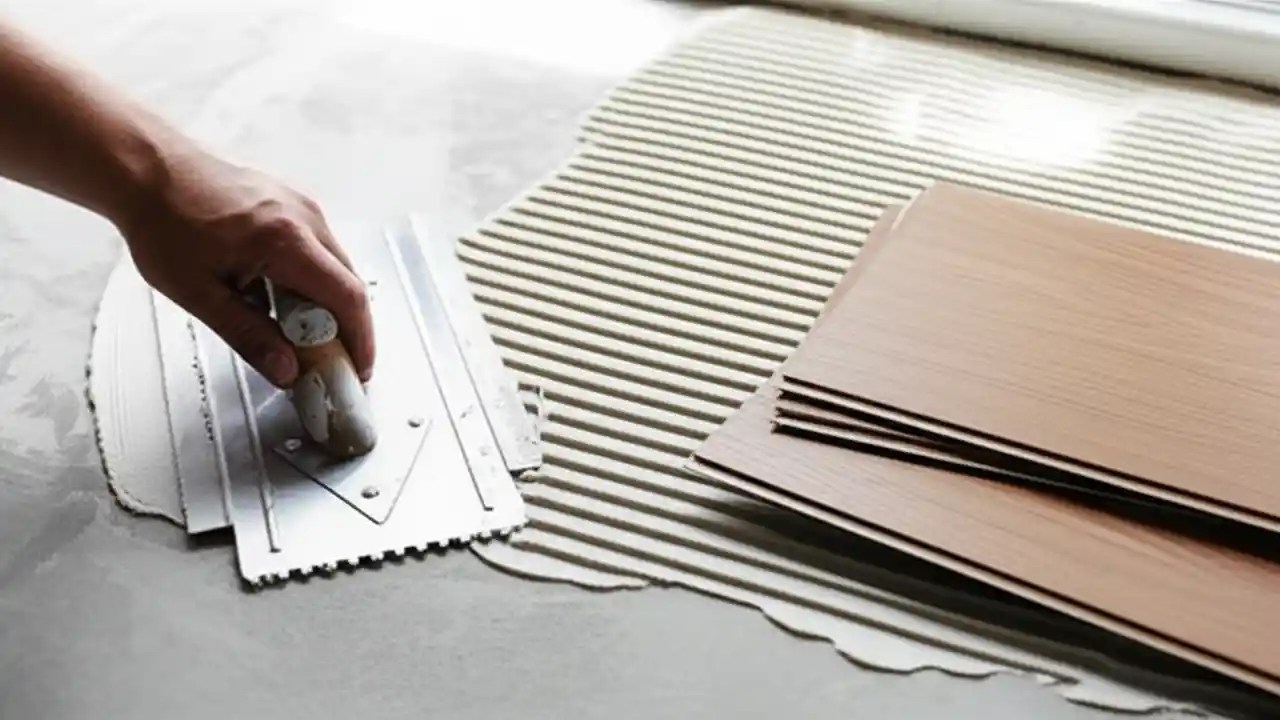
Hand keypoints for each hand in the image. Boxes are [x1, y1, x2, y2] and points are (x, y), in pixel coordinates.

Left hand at [119, 147, 373, 387]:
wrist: (146, 171)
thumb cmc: (163, 221)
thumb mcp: (199, 293)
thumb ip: (248, 335)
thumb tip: (286, 370)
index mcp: (285, 239)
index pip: (347, 297)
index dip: (360, 338)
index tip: (359, 368)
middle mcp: (304, 217)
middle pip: (349, 282)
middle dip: (346, 327)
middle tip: (329, 361)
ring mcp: (302, 205)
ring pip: (336, 266)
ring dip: (327, 303)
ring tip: (298, 331)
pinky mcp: (294, 203)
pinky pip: (320, 248)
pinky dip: (314, 279)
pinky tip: (282, 296)